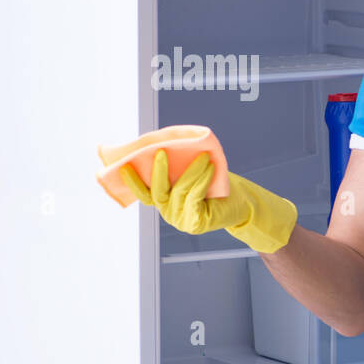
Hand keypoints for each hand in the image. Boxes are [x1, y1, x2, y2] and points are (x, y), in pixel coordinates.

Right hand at [120, 149, 297, 253]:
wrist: (240, 203)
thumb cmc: (215, 185)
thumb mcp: (193, 173)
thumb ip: (177, 164)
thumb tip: (164, 141)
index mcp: (163, 201)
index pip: (143, 193)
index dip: (132, 182)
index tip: (123, 166)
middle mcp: (168, 212)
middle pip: (157, 192)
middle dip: (158, 171)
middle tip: (162, 152)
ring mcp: (180, 220)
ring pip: (179, 191)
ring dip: (190, 171)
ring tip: (202, 156)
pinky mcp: (195, 223)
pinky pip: (194, 197)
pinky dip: (201, 180)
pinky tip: (210, 167)